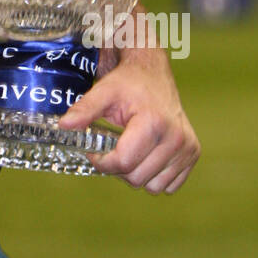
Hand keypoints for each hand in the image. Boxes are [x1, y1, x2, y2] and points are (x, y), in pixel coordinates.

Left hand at [59, 40, 199, 193]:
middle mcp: (176, 138)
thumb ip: (85, 109)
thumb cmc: (128, 81)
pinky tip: (146, 155)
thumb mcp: (104, 91)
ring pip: (154, 187)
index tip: (93, 152)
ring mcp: (187, 148)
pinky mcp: (193, 153)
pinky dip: (155, 176)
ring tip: (130, 150)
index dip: (102, 162)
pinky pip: (169, 185)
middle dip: (118, 168)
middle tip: (110, 149)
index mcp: (154, 123)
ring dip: (137, 174)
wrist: (152, 71)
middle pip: (137, 178)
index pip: (123, 162)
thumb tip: (64, 126)